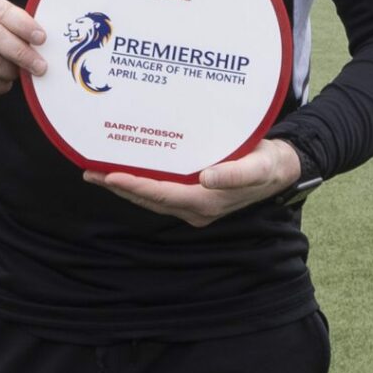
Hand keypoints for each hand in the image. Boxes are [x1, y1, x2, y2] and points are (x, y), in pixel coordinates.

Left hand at [83, 138, 301, 226]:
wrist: (281, 168)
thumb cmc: (269, 164)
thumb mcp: (258, 166)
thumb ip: (235, 173)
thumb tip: (207, 178)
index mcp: (207, 203)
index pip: (162, 195)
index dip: (135, 186)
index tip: (111, 175)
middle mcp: (195, 208)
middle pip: (149, 199)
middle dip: (119, 187)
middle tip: (90, 173)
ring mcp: (193, 204)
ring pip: (151, 197)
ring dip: (125, 186)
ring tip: (98, 172)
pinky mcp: (193, 195)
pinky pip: (159, 191)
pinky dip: (140, 182)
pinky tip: (126, 170)